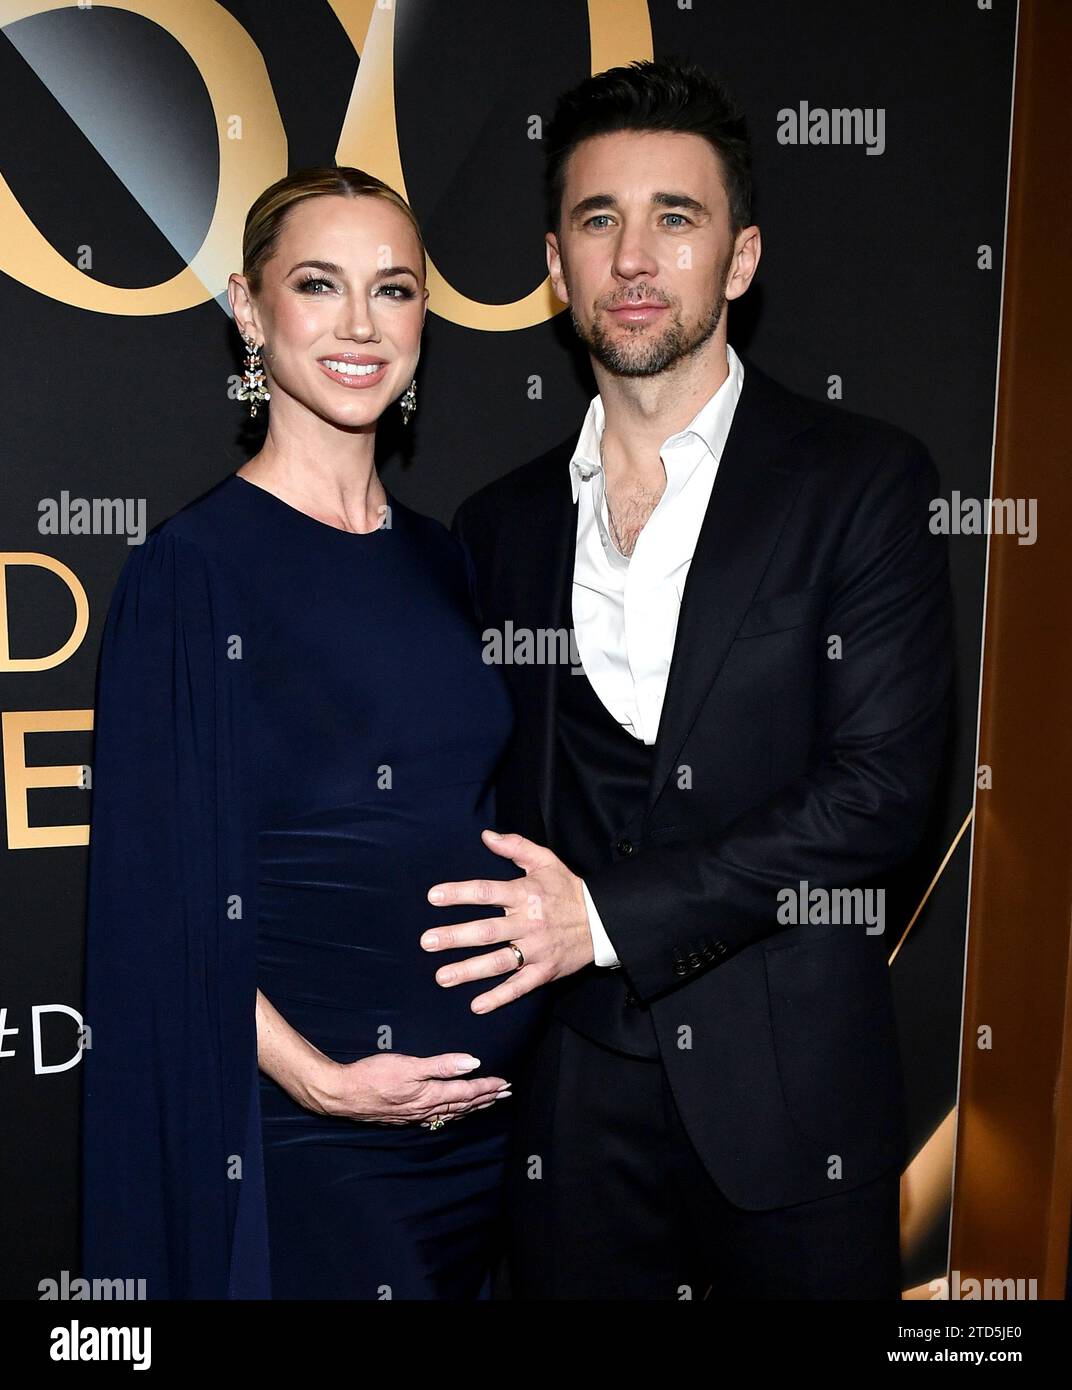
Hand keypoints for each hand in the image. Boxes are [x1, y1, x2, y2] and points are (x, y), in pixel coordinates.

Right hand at [304, 1051, 509, 1126]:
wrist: (343, 1094)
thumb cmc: (373, 1076)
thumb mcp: (409, 1065)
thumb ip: (442, 1065)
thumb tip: (472, 1063)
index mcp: (430, 1095)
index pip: (466, 1092)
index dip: (487, 1087)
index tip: (504, 1083)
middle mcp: (426, 1110)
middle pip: (463, 1105)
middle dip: (486, 1099)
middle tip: (505, 1094)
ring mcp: (415, 1116)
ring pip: (451, 1113)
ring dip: (471, 1107)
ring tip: (486, 1103)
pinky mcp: (405, 1116)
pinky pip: (437, 1118)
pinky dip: (452, 1114)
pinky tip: (451, 1113)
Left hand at [422, 830, 594, 1013]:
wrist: (602, 920)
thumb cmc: (567, 889)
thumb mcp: (545, 861)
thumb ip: (515, 846)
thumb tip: (486, 836)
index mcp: (525, 894)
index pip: (487, 892)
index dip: (459, 894)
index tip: (433, 897)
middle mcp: (528, 923)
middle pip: (487, 931)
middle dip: (455, 937)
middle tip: (427, 941)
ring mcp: (537, 949)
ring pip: (499, 961)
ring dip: (469, 970)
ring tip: (442, 976)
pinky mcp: (545, 971)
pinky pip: (520, 986)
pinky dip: (499, 997)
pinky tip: (477, 1005)